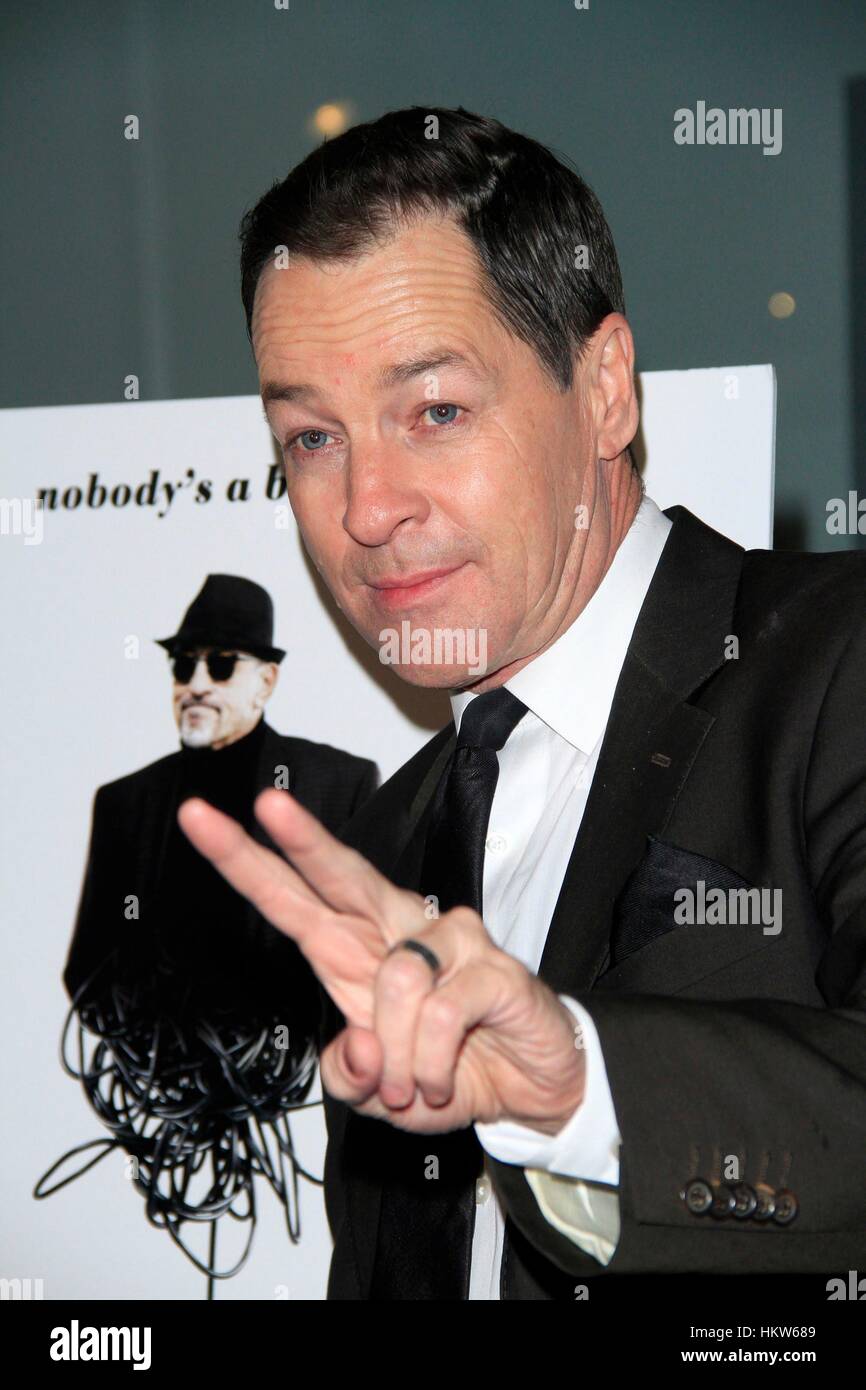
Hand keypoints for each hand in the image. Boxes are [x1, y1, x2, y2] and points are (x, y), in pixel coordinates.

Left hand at [177, 788, 584, 1134]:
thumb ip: (347, 1076)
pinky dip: (433, 1063)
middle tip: (268, 806)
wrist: (528, 1089)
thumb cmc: (448, 1072)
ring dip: (399, 1057)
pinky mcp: (493, 967)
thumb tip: (355, 1048)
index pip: (292, 898)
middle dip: (302, 842)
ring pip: (396, 980)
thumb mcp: (377, 1098)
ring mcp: (449, 942)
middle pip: (344, 875)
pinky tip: (444, 1077)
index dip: (246, 861)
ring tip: (416, 1085)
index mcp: (353, 953)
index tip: (200, 821)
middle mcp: (397, 932)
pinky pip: (441, 1014)